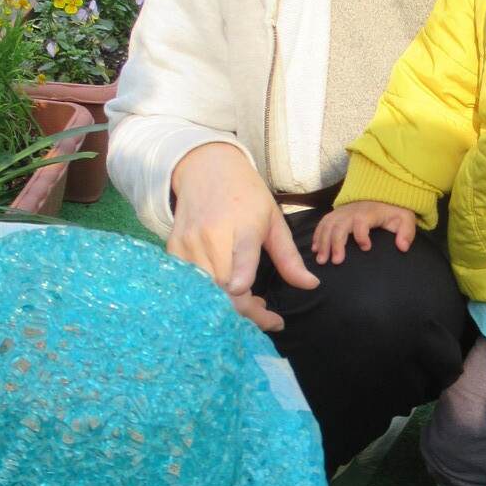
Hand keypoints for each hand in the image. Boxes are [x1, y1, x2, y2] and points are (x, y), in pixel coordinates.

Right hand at [168, 143, 317, 332]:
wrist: (204, 168)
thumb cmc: (245, 195)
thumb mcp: (272, 219)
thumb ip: (289, 256)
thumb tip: (311, 285)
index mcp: (243, 223)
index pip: (241, 251)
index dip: (240, 272)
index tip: (242, 288)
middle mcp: (211, 235)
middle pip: (225, 287)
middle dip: (249, 312)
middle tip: (270, 317)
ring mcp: (189, 244)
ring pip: (207, 292)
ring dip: (231, 309)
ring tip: (253, 304)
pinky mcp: (175, 251)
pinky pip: (191, 287)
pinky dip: (211, 299)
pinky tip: (229, 296)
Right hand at [312, 200, 416, 265]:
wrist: (381, 194)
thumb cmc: (393, 211)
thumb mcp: (405, 218)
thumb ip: (406, 232)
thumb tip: (403, 247)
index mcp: (369, 212)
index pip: (362, 222)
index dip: (362, 235)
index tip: (366, 248)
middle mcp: (352, 211)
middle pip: (340, 226)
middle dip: (336, 244)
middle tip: (335, 262)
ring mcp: (342, 212)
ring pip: (328, 225)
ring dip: (323, 242)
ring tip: (321, 260)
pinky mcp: (335, 214)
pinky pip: (322, 223)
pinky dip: (317, 236)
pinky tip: (315, 250)